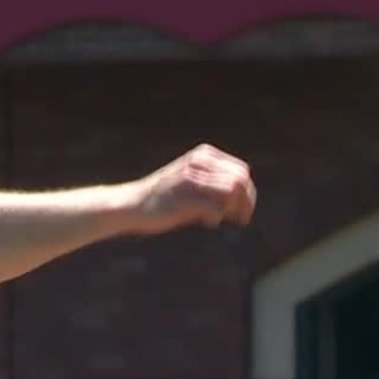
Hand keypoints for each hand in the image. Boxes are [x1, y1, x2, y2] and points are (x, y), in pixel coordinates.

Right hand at [125, 144, 256, 235]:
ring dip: (234, 209)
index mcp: (203, 155)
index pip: (241, 170)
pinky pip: (216, 208)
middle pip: (241, 180)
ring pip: (233, 191)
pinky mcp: (186, 196)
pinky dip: (215, 217)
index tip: (243, 210)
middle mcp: (200, 162)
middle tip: (242, 219)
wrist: (131, 205)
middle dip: (246, 202)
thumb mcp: (190, 183)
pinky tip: (206, 223)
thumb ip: (213, 185)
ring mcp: (192, 177)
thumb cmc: (162, 200)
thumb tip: (243, 201)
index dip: (248, 192)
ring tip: (224, 220)